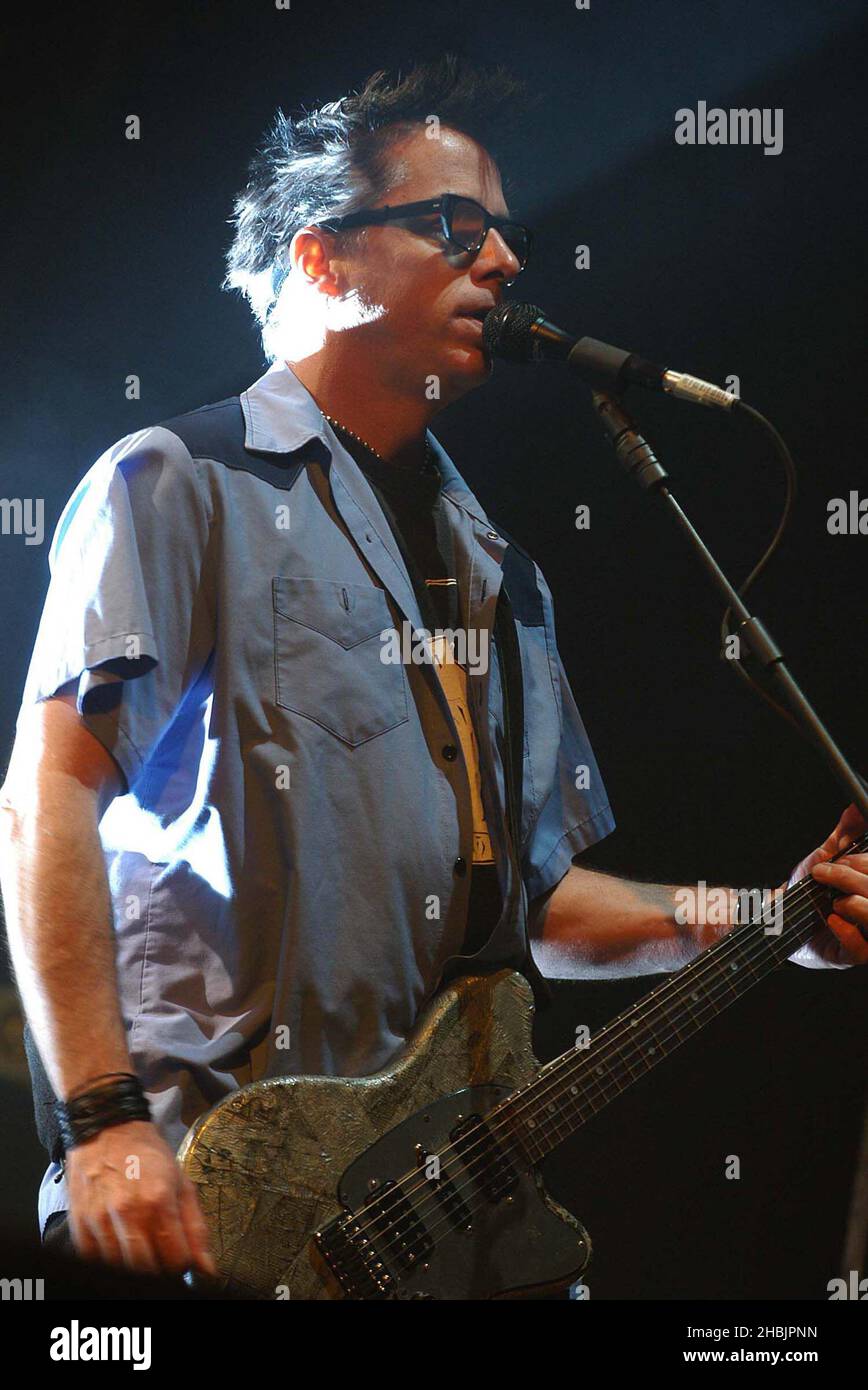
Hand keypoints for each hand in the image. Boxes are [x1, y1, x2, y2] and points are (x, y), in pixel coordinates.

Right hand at [65, 1119, 216, 1276]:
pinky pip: (93, 1259)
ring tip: (139, 1246)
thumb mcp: (181, 1182)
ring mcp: (100, 1218)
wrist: (108, 1127)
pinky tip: (117, 1243)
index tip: (179, 1256)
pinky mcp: (79, 1222)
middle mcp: (128, 1211)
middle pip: (146, 1270)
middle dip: (158, 1268)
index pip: (175, 1259)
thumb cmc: (147, 1154)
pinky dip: (107, 1259)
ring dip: (132, 1265)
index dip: (181, 1263)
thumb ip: (195, 1227)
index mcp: (159, 1199)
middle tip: (159, 1255)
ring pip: (119, 1267)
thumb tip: (207, 1268)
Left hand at [787, 804, 867, 966]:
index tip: (842, 859)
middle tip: (825, 875)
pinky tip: (831, 919)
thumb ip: (845, 834)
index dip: (865, 864)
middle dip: (852, 880)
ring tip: (832, 901)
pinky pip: (863, 950)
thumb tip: (856, 808)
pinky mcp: (851, 956)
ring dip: (855, 905)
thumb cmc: (807, 888)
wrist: (777, 916)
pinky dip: (847, 930)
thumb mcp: (826, 856)